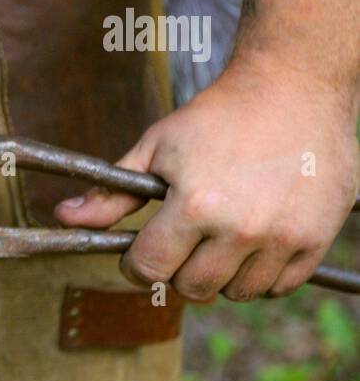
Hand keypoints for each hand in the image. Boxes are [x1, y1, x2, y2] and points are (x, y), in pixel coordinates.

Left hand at [55, 55, 358, 300]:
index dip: (136, 264)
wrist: (293, 88)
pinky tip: (253, 242)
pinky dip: (261, 275)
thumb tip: (64, 217)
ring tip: (219, 237)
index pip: (150, 269)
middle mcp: (241, 229)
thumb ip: (112, 193)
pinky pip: (279, 286)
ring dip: (221, 274)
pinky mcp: (317, 239)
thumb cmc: (217, 116)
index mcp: (196, 206)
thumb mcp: (156, 147)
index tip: (141, 252)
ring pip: (236, 292)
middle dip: (178, 268)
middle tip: (182, 239)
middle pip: (191, 288)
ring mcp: (284, 237)